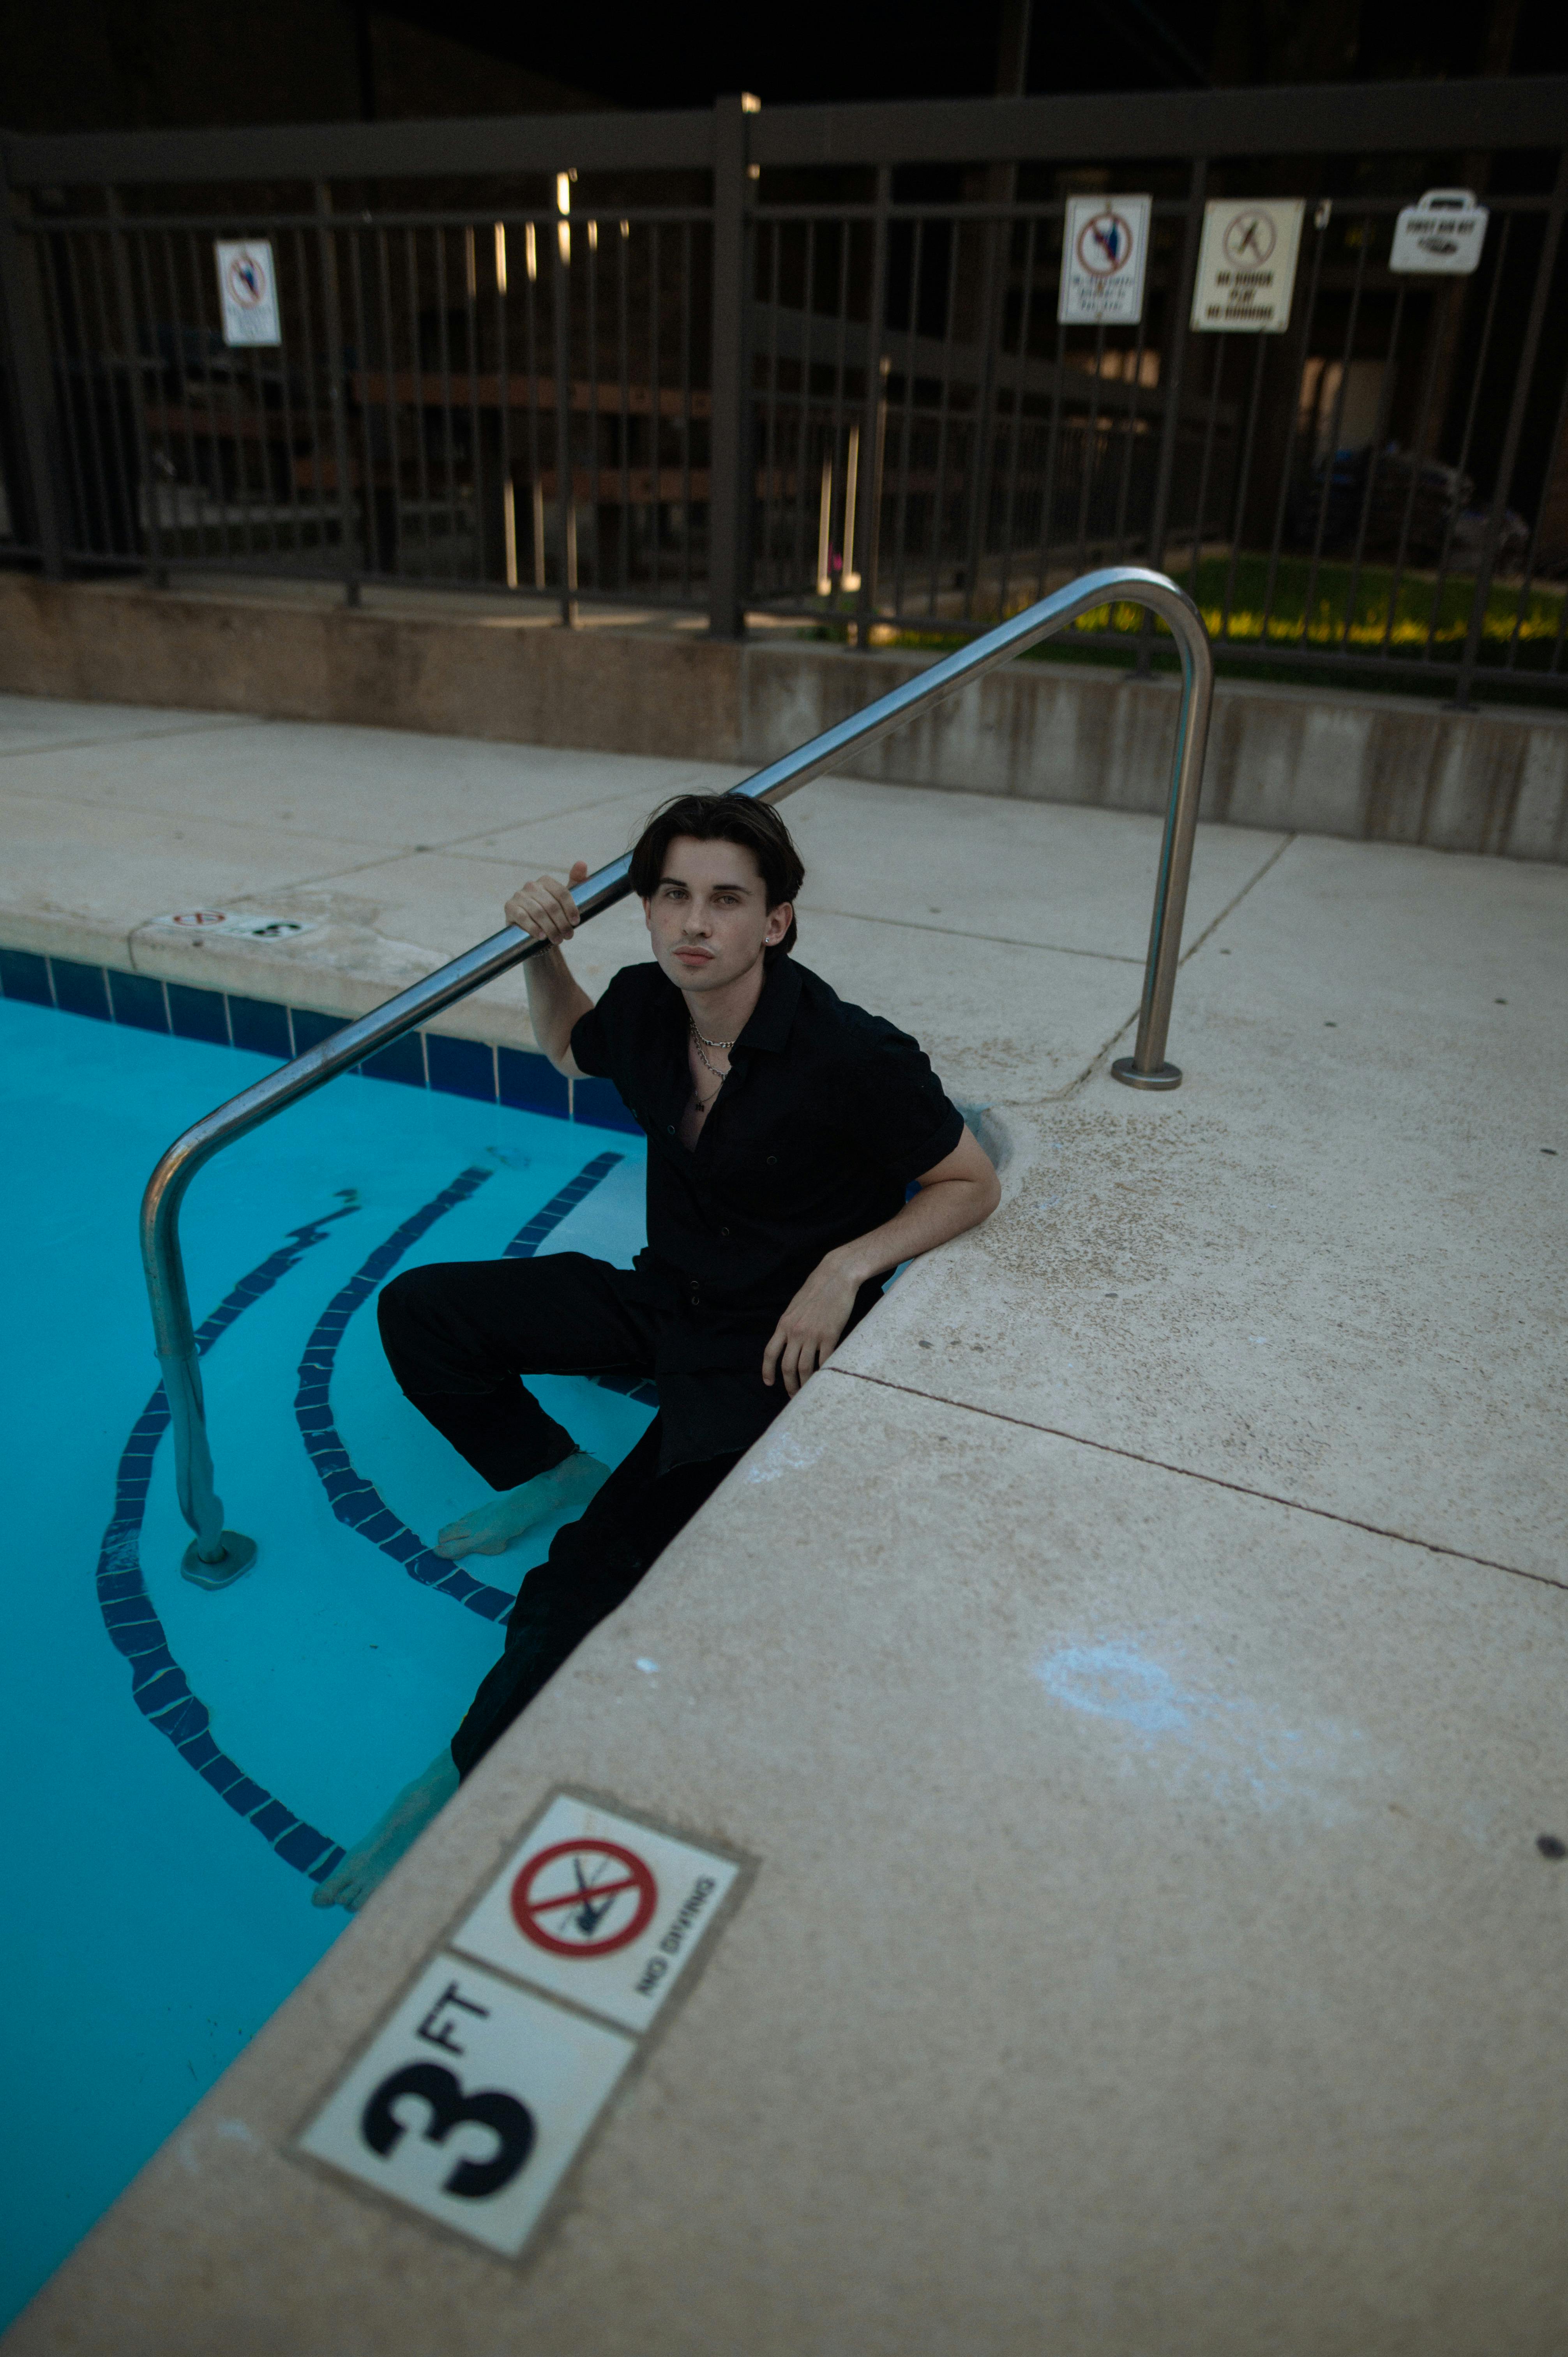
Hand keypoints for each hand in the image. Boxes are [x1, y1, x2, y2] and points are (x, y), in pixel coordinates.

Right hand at [505, 861, 587, 945]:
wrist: (532, 931)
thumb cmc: (552, 914)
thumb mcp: (565, 900)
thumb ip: (576, 881)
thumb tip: (582, 863)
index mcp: (546, 881)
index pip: (562, 893)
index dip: (571, 909)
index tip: (576, 923)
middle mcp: (531, 885)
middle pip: (551, 905)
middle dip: (562, 923)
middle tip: (568, 936)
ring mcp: (519, 895)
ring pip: (539, 912)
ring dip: (550, 929)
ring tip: (557, 940)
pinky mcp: (510, 907)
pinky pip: (523, 917)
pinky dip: (534, 928)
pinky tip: (541, 937)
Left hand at [762, 1252, 860, 1396]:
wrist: (836, 1276)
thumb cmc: (817, 1289)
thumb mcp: (795, 1307)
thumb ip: (790, 1325)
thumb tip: (788, 1342)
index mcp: (784, 1324)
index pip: (770, 1353)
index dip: (767, 1370)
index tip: (769, 1383)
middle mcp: (795, 1332)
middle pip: (787, 1366)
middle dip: (789, 1384)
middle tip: (793, 1395)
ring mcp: (812, 1335)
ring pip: (805, 1368)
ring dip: (805, 1384)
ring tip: (808, 1391)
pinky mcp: (830, 1335)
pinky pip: (824, 1361)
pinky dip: (824, 1373)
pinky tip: (824, 1379)